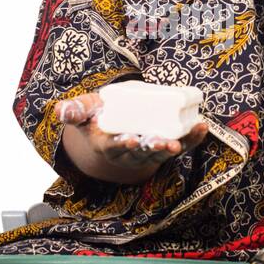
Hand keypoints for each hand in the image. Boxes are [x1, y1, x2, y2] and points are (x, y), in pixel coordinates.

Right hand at [53, 90, 208, 180]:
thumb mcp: (83, 111)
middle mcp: (129, 152)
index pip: (113, 147)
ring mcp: (148, 151)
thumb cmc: (97, 116)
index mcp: (106, 144)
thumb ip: (74, 110)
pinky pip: (180, 145)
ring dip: (177, 145)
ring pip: (163, 152)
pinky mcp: (164, 146)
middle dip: (155, 148)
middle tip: (166, 143)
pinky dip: (192, 138)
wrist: (113, 124)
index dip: (122, 145)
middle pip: (142, 153)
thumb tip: (61, 110)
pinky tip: (202, 127)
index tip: (130, 140)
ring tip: (189, 135)